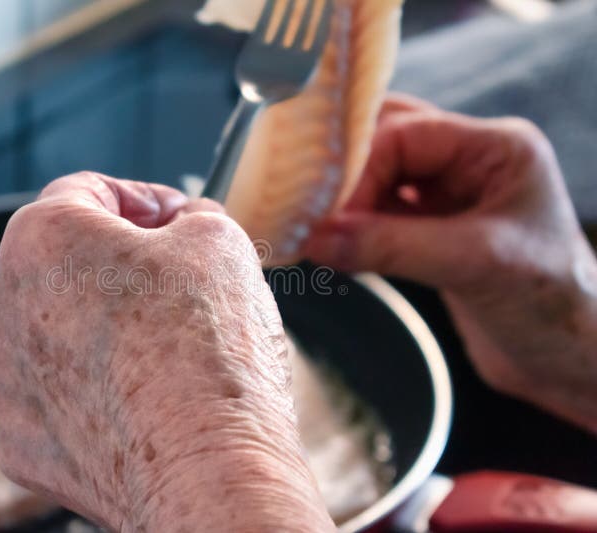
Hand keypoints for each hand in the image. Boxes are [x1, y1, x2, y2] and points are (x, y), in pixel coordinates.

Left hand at [0, 173, 333, 531]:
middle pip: (64, 263)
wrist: (208, 473)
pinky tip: (144, 398)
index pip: (87, 191)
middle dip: (120, 263)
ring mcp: (6, 380)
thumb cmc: (209, 352)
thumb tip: (180, 226)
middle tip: (176, 282)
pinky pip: (56, 393)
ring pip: (56, 329)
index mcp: (42, 239)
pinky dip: (93, 387)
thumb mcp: (219, 241)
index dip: (142, 200)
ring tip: (167, 348)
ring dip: (104, 326)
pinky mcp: (22, 441)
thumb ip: (188, 215)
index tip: (173, 222)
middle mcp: (3, 306)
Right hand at [304, 95, 596, 432]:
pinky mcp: (430, 230)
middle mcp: (471, 161)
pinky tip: (331, 245)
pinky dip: (351, 226)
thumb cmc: (553, 308)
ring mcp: (449, 195)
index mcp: (497, 147)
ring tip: (313, 228)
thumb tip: (315, 238)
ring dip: (345, 200)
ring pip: (378, 176)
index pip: (406, 134)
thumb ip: (394, 247)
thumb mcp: (475, 266)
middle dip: (345, 172)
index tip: (325, 214)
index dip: (360, 169)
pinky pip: (378, 212)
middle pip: (386, 140)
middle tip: (308, 208)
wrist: (567, 362)